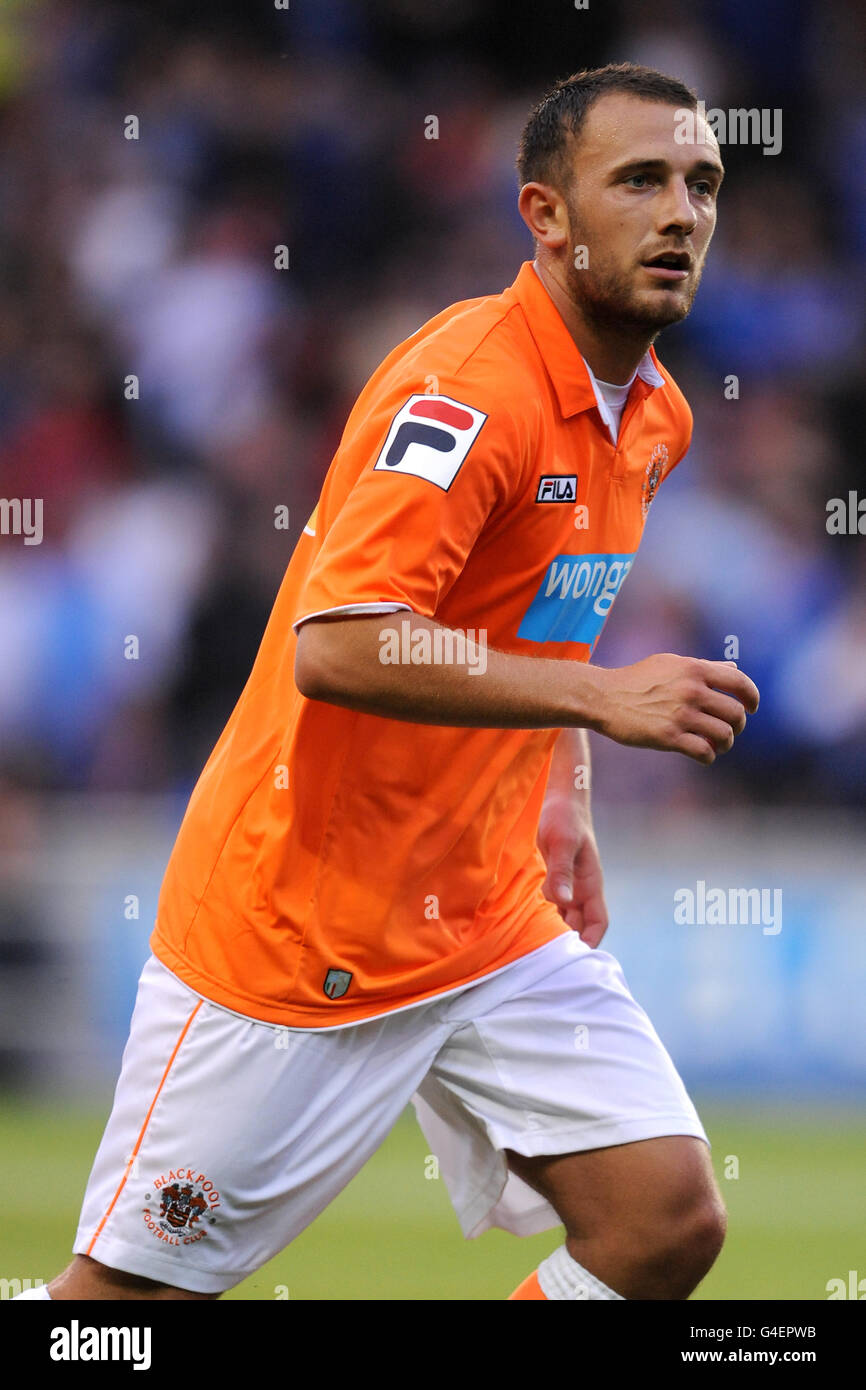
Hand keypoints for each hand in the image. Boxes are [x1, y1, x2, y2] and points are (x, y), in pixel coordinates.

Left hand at [538, 793, 608, 947]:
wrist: (555, 797)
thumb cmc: (565, 816)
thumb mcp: (563, 842)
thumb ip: (562, 870)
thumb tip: (563, 900)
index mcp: (590, 884)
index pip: (599, 922)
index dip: (591, 942)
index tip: (575, 957)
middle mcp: (576, 889)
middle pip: (576, 926)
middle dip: (564, 943)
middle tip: (542, 958)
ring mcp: (560, 886)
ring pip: (556, 918)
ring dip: (546, 930)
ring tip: (526, 945)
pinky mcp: (543, 879)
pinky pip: (540, 904)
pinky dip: (533, 915)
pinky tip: (514, 922)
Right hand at [593, 656, 758, 764]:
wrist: (603, 697)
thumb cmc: (637, 679)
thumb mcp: (670, 664)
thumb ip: (704, 666)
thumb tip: (734, 667)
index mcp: (694, 669)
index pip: (739, 682)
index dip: (752, 697)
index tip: (751, 708)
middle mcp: (691, 691)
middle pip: (735, 713)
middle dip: (737, 725)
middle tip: (729, 730)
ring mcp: (681, 715)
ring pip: (724, 735)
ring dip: (725, 743)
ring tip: (717, 745)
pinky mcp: (668, 737)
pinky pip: (704, 752)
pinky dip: (708, 756)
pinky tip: (703, 755)